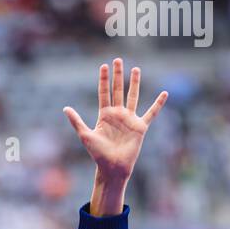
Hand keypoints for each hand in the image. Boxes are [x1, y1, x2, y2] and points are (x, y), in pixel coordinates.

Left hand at [63, 59, 166, 182]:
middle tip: (118, 60)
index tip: (104, 65)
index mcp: (104, 115)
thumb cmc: (98, 154)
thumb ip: (76, 121)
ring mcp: (129, 119)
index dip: (104, 79)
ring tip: (136, 69)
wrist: (112, 168)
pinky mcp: (140, 127)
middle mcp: (117, 114)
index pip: (104, 92)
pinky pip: (151, 113)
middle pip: (118, 90)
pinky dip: (158, 104)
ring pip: (133, 96)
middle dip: (118, 75)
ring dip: (134, 83)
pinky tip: (164, 94)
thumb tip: (65, 108)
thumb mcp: (85, 135)